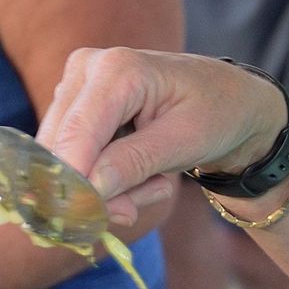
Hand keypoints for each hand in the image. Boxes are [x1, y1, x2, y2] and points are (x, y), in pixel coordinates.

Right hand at [35, 47, 288, 235]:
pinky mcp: (72, 108)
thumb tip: (90, 190)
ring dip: (109, 187)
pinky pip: (71, 159)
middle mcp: (85, 69)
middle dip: (100, 189)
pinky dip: (106, 179)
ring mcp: (74, 87)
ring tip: (155, 180)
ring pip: (63, 160)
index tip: (92, 220)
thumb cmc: (215, 112)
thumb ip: (135, 163)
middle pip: (63, 149)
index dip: (76, 181)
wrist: (226, 99)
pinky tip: (142, 172)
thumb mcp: (186, 140)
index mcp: (116, 68)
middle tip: (143, 204)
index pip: (77, 134)